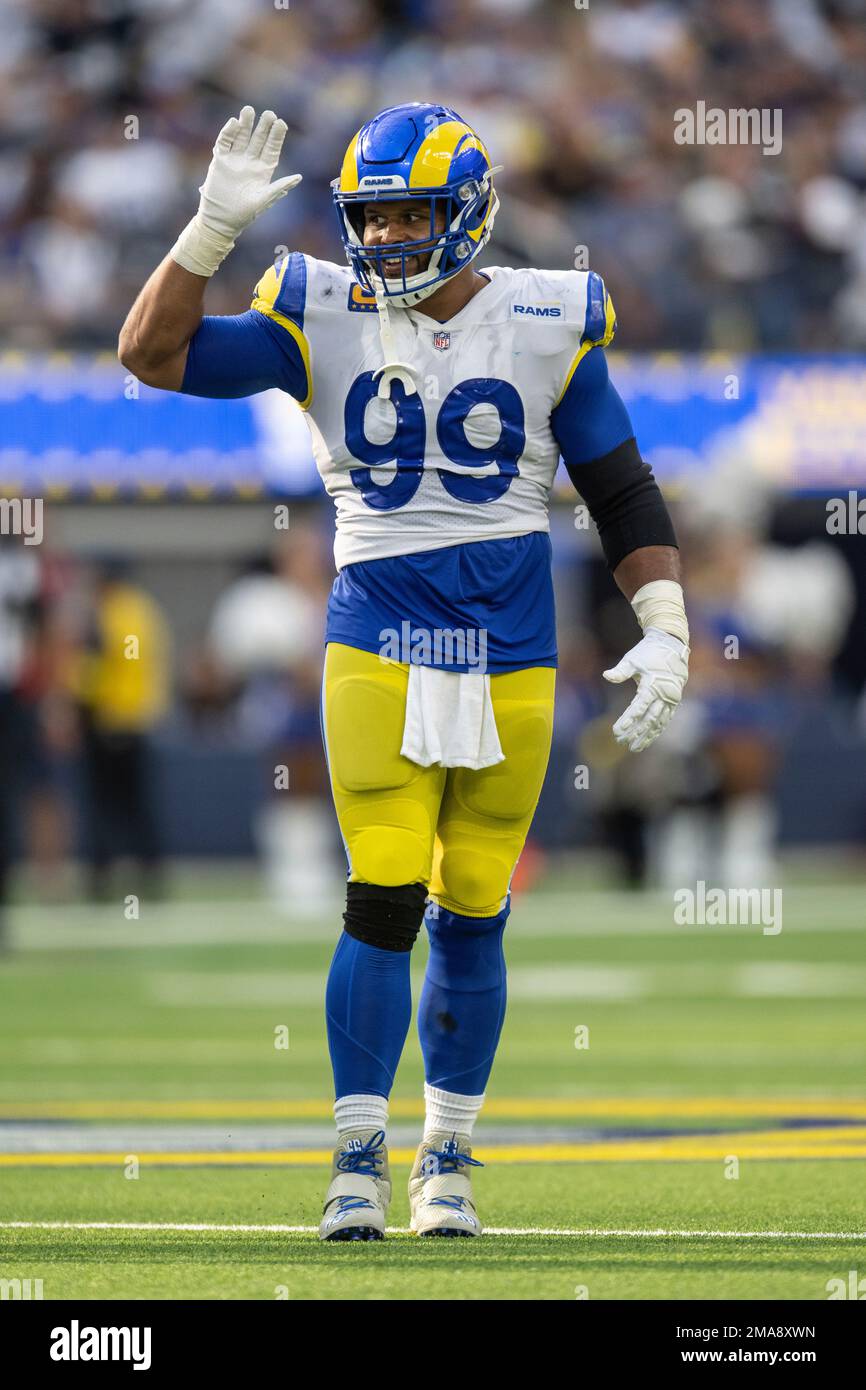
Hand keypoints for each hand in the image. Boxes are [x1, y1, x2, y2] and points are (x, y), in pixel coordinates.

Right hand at [196, 105, 301, 240]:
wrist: (221, 219)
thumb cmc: (245, 213)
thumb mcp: (264, 199)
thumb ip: (280, 187)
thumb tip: (299, 178)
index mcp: (263, 170)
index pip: (272, 148)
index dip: (276, 136)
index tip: (281, 123)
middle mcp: (250, 162)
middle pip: (258, 139)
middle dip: (263, 126)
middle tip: (269, 113)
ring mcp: (235, 159)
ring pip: (241, 137)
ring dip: (245, 124)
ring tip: (249, 110)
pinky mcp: (220, 160)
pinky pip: (224, 142)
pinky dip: (228, 133)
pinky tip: (234, 123)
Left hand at [603, 627, 688, 751]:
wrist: (672, 645)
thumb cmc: (648, 652)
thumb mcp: (633, 659)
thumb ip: (621, 671)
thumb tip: (606, 676)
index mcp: (653, 684)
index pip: (638, 707)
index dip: (628, 720)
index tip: (617, 731)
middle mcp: (664, 694)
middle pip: (649, 718)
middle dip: (635, 732)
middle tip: (621, 742)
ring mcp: (671, 699)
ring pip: (659, 722)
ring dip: (646, 735)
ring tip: (634, 747)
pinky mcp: (674, 701)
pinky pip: (665, 719)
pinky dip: (657, 730)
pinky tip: (648, 739)